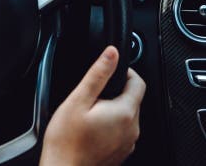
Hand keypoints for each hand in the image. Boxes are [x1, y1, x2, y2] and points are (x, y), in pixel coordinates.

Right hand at [40, 46, 145, 165]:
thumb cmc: (66, 142)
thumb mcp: (79, 100)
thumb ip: (98, 73)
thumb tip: (111, 53)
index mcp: (125, 112)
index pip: (138, 82)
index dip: (125, 71)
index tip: (110, 71)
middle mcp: (132, 129)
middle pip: (132, 99)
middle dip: (115, 92)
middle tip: (92, 96)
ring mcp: (127, 143)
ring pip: (127, 116)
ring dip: (112, 109)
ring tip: (89, 114)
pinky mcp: (120, 153)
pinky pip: (121, 131)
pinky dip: (110, 126)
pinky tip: (91, 129)